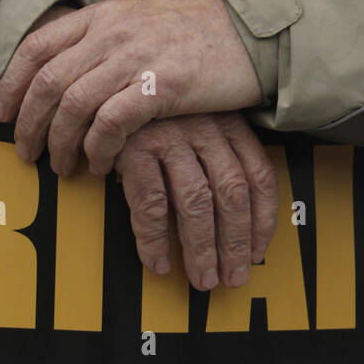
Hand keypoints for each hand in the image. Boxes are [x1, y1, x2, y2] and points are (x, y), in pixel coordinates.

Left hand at [0, 0, 261, 175]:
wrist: (246, 35)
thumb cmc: (193, 39)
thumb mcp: (137, 27)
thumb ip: (100, 46)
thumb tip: (67, 78)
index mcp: (100, 16)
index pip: (36, 47)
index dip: (12, 86)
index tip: (3, 116)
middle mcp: (111, 33)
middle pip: (48, 82)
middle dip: (29, 124)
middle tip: (27, 154)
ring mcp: (135, 58)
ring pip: (73, 106)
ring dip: (61, 144)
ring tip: (63, 168)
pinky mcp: (161, 87)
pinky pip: (110, 123)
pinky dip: (97, 149)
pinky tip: (99, 165)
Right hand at [115, 113, 277, 290]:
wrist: (102, 83)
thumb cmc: (153, 112)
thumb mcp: (195, 124)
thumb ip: (216, 159)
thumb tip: (234, 221)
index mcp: (228, 122)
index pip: (259, 176)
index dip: (262, 222)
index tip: (257, 254)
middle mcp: (204, 127)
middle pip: (232, 195)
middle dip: (235, 245)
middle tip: (232, 278)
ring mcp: (170, 136)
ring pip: (196, 203)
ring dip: (201, 250)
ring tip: (202, 279)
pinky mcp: (135, 147)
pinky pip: (151, 204)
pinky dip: (154, 240)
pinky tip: (158, 262)